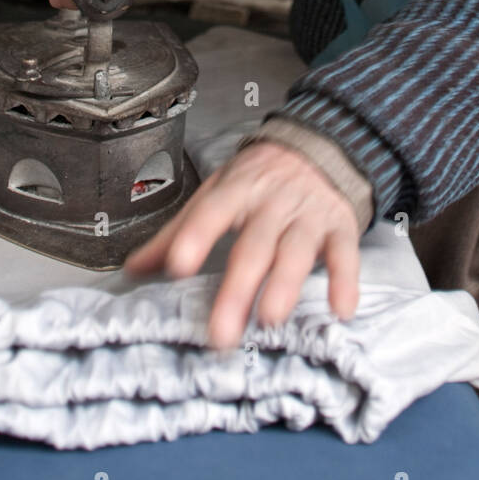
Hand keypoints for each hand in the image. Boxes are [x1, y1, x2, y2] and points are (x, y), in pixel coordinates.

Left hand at [125, 140, 360, 347]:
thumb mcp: (216, 194)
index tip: (177, 266)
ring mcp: (308, 214)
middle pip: (254, 245)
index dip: (195, 237)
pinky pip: (345, 254)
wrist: (319, 147)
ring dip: (285, 284)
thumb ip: (179, 232)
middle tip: (221, 332)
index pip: (211, 212)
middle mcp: (272, 202)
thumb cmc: (258, 181)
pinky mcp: (340, 227)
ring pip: (296, 251)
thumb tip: (133, 269)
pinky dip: (344, 281)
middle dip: (237, 288)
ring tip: (269, 318)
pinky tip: (340, 309)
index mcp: (236, 190)